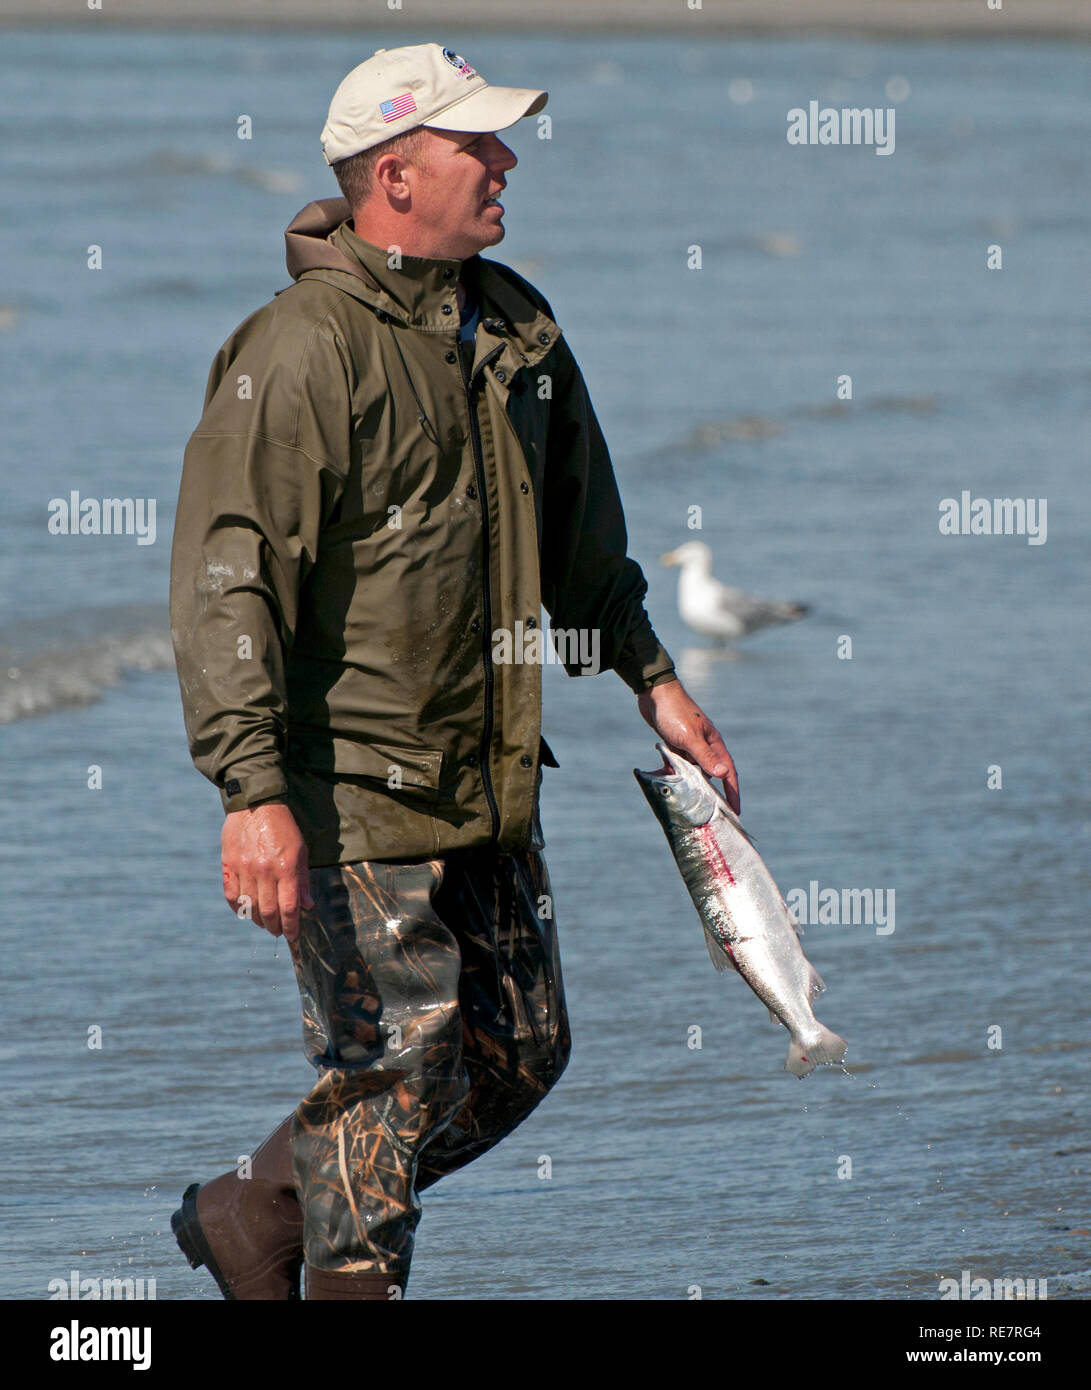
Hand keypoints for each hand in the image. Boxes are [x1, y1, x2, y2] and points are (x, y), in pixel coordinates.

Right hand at [221, 802, 313, 941]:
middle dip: (275, 926)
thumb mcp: (301, 850)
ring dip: (257, 920)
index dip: (291, 926)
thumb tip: (307, 905)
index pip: (289, 907)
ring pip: (249, 907)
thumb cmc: (283, 827)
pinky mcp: (229, 865)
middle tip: (277, 931)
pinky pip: (232, 895)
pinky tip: (245, 911)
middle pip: (268, 911)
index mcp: (286, 868)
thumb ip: (303, 879)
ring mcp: (244, 869)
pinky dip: (238, 908)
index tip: (292, 936)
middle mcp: (264, 871)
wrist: (256, 804)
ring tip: (264, 923)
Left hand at [636, 678, 739, 813]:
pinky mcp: (676, 743)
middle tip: (713, 812)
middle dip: (713, 792)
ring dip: (691, 783)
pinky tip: (666, 779)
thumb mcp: (690, 738)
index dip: (732, 792)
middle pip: (712, 774)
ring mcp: (690, 745)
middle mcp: (705, 745)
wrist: (655, 693)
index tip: (736, 810)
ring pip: (693, 770)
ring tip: (688, 801)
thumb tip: (723, 774)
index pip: (728, 772)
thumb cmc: (675, 713)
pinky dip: (674, 772)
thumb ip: (705, 756)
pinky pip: (678, 763)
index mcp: (714, 744)